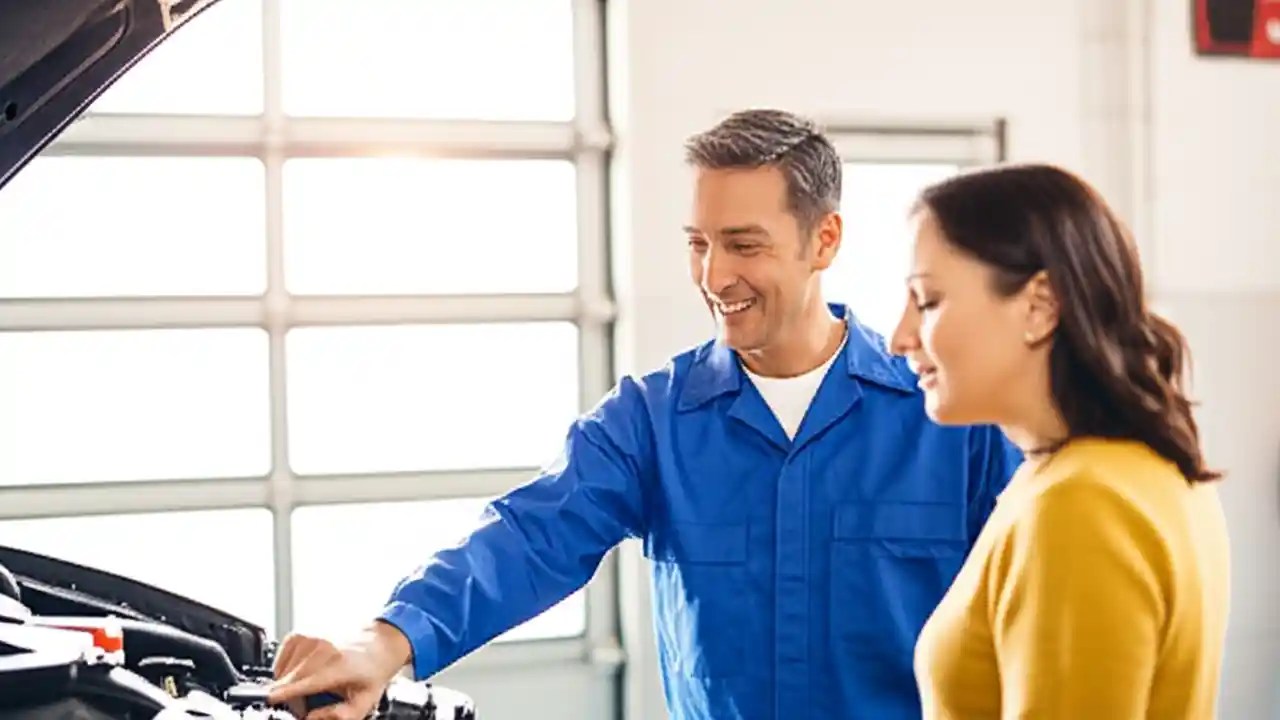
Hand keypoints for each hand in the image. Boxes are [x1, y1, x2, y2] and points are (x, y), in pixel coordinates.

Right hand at [267, 621, 412, 719]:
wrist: (373, 647)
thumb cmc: (367, 675)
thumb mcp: (364, 702)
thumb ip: (341, 715)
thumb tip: (312, 717)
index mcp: (341, 665)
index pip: (309, 680)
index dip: (289, 691)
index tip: (271, 698)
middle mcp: (324, 647)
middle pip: (292, 679)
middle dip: (292, 698)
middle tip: (306, 705)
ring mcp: (310, 638)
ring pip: (283, 671)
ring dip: (288, 685)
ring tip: (308, 688)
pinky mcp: (300, 635)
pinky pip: (280, 661)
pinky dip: (284, 671)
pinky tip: (300, 674)